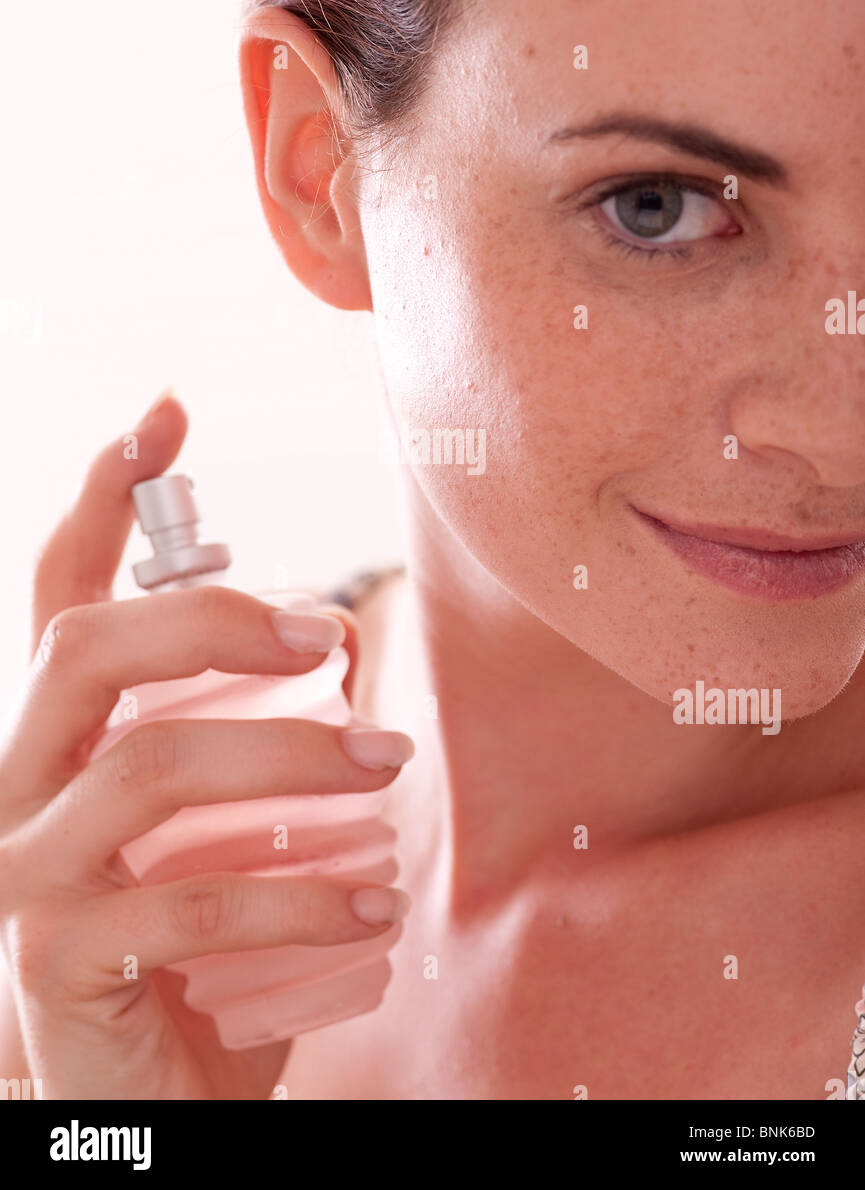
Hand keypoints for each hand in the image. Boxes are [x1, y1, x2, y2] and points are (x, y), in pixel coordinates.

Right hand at [0, 392, 411, 1099]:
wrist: (131, 1110)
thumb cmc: (185, 952)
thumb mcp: (208, 832)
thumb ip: (237, 745)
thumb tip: (335, 659)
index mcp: (49, 741)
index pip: (59, 594)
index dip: (106, 498)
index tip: (164, 413)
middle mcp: (10, 788)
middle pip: (88, 650)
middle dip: (219, 617)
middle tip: (336, 634)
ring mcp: (18, 874)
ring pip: (147, 769)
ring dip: (290, 758)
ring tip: (390, 771)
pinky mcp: (51, 961)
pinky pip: (181, 901)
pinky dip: (295, 892)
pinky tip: (374, 899)